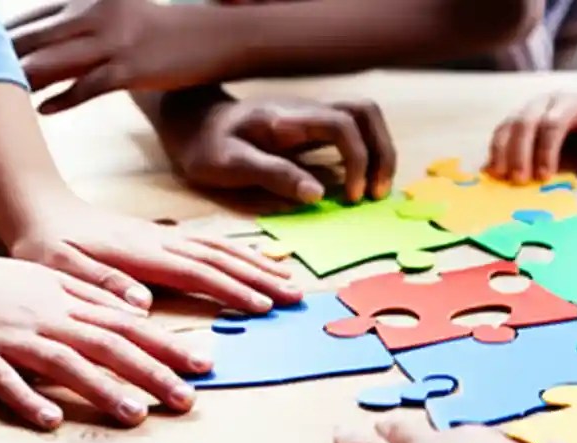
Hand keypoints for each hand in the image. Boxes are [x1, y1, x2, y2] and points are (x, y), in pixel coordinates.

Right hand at [0, 247, 207, 428]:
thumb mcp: (49, 279)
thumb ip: (94, 294)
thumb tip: (139, 310)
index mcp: (68, 304)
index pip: (128, 326)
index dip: (168, 345)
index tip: (204, 365)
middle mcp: (48, 321)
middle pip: (109, 346)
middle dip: (152, 372)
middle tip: (188, 398)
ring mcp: (13, 340)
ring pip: (65, 364)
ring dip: (103, 390)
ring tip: (137, 414)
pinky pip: (5, 382)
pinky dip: (28, 399)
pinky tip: (51, 420)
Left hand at [7, 194, 300, 313]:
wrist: (37, 207)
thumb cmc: (43, 242)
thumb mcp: (57, 266)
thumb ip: (99, 282)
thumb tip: (141, 302)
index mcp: (139, 252)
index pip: (196, 272)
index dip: (231, 290)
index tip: (263, 306)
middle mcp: (160, 240)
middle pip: (221, 258)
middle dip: (261, 278)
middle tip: (296, 296)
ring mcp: (164, 234)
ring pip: (222, 248)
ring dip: (258, 265)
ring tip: (290, 281)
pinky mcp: (163, 235)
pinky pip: (211, 243)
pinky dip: (240, 252)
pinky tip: (257, 260)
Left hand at [9, 0, 227, 112]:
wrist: (217, 36)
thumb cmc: (172, 31)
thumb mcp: (125, 14)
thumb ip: (93, 24)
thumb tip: (66, 45)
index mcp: (91, 0)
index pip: (34, 18)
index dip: (4, 38)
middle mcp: (96, 15)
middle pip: (35, 38)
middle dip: (1, 60)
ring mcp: (113, 42)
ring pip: (55, 63)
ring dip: (22, 82)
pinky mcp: (132, 68)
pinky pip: (88, 86)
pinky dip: (62, 99)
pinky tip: (42, 110)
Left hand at [157, 92, 395, 203]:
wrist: (194, 124)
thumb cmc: (207, 147)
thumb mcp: (228, 166)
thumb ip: (272, 175)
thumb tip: (317, 193)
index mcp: (287, 119)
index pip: (341, 124)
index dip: (356, 159)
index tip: (349, 197)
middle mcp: (306, 112)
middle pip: (366, 112)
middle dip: (381, 153)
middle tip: (375, 194)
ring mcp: (313, 117)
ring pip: (366, 119)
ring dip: (379, 154)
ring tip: (374, 191)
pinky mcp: (315, 128)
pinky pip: (355, 132)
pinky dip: (367, 156)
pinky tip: (359, 184)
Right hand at [486, 87, 576, 182]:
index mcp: (574, 103)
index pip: (554, 123)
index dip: (546, 150)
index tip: (544, 176)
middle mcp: (549, 100)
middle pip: (526, 121)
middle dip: (520, 152)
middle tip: (519, 181)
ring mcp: (533, 107)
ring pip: (510, 123)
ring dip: (502, 150)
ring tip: (498, 176)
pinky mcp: (523, 116)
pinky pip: (504, 129)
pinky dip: (496, 148)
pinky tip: (492, 168)